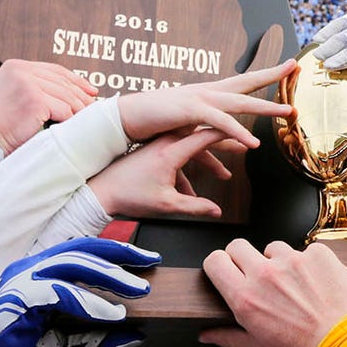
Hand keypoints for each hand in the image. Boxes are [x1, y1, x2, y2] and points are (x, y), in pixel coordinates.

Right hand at [0, 59, 97, 153]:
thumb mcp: (13, 96)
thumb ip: (34, 88)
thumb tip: (69, 93)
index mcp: (15, 66)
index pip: (54, 70)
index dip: (76, 80)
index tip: (91, 90)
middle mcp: (21, 70)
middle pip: (62, 82)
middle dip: (81, 96)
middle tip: (95, 107)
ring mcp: (28, 84)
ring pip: (66, 97)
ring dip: (79, 110)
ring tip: (88, 119)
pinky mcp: (35, 100)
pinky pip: (64, 110)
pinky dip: (71, 120)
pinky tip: (76, 127)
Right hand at [0, 238, 157, 346]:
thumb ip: (96, 340)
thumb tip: (136, 335)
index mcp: (39, 275)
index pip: (83, 253)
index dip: (116, 253)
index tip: (147, 261)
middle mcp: (29, 271)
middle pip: (82, 250)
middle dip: (120, 255)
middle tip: (150, 262)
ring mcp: (19, 282)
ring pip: (72, 265)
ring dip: (109, 276)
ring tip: (138, 289)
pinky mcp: (14, 299)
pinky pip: (58, 293)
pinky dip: (88, 301)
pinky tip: (111, 313)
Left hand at [87, 127, 246, 219]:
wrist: (100, 191)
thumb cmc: (129, 196)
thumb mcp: (167, 205)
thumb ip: (195, 207)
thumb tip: (216, 212)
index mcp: (172, 150)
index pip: (207, 134)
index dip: (229, 134)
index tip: (245, 135)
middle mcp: (167, 142)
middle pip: (203, 137)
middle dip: (224, 145)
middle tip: (243, 146)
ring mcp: (159, 145)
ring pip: (191, 148)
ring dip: (208, 160)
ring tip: (224, 175)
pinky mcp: (153, 152)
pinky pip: (179, 154)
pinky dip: (189, 169)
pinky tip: (192, 192)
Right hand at [115, 60, 294, 146]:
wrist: (124, 119)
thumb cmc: (155, 127)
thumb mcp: (191, 138)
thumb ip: (215, 150)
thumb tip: (234, 162)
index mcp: (208, 95)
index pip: (241, 81)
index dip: (265, 73)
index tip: (287, 64)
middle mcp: (206, 92)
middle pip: (245, 82)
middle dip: (270, 75)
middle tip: (293, 67)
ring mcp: (198, 98)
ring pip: (238, 102)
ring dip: (264, 107)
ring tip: (287, 112)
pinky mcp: (188, 111)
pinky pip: (218, 122)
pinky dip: (236, 132)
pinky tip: (252, 144)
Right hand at [200, 240, 346, 346]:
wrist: (344, 342)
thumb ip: (228, 337)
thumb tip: (205, 335)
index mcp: (245, 297)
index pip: (215, 260)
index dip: (219, 264)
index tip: (227, 270)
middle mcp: (265, 274)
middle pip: (238, 245)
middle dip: (243, 257)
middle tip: (257, 274)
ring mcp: (292, 260)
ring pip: (274, 247)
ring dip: (279, 261)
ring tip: (294, 285)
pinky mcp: (317, 253)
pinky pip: (305, 250)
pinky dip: (309, 263)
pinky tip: (316, 282)